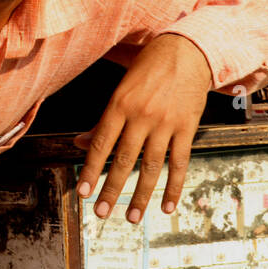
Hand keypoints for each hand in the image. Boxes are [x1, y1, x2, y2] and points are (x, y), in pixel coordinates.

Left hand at [75, 34, 210, 223]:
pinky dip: (174, 186)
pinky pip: (180, 162)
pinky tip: (167, 206)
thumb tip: (79, 143)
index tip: (83, 192)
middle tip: (101, 213)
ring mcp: (166, 123)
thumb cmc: (149, 68)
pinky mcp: (187, 127)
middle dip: (112, 189)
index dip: (91, 170)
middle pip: (124, 159)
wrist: (188, 50)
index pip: (101, 143)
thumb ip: (104, 119)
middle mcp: (142, 115)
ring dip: (141, 195)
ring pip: (151, 166)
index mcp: (120, 103)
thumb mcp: (122, 88)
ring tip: (133, 218)